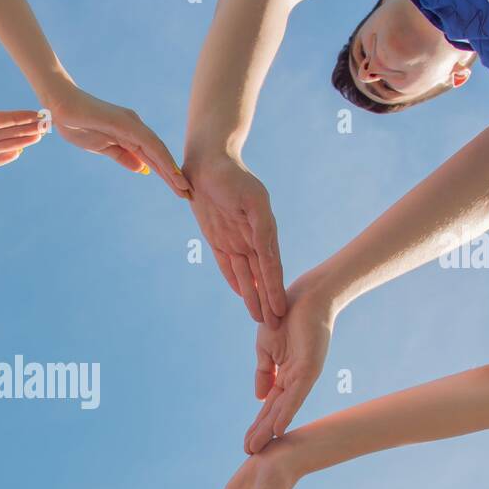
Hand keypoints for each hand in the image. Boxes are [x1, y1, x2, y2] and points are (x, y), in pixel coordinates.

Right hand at [44, 84, 191, 197]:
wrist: (60, 107)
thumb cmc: (78, 125)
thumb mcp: (104, 148)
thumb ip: (123, 157)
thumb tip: (143, 169)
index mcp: (130, 134)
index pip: (152, 157)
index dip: (166, 175)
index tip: (177, 191)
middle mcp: (136, 127)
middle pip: (159, 154)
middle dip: (174, 176)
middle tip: (189, 195)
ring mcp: (132, 123)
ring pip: (158, 150)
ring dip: (171, 170)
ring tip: (183, 188)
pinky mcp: (126, 123)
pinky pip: (148, 143)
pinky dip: (161, 158)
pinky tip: (170, 172)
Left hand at [183, 151, 283, 325]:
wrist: (208, 162)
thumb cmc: (230, 175)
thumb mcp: (250, 198)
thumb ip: (259, 225)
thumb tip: (267, 247)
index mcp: (264, 229)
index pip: (270, 267)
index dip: (274, 290)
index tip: (280, 311)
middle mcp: (251, 237)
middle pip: (261, 276)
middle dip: (267, 301)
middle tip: (274, 326)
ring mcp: (235, 239)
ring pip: (246, 275)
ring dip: (253, 296)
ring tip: (259, 318)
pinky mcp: (217, 238)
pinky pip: (228, 266)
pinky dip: (235, 280)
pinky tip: (243, 296)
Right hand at [245, 271, 334, 451]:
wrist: (304, 296)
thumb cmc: (284, 317)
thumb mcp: (265, 349)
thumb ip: (263, 372)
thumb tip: (259, 397)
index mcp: (284, 376)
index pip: (268, 406)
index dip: (257, 424)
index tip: (245, 443)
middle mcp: (295, 382)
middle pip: (274, 412)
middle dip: (260, 433)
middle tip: (248, 454)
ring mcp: (303, 377)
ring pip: (283, 409)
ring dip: (269, 429)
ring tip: (257, 448)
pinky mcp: (309, 370)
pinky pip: (295, 396)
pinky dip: (285, 412)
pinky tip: (277, 429)